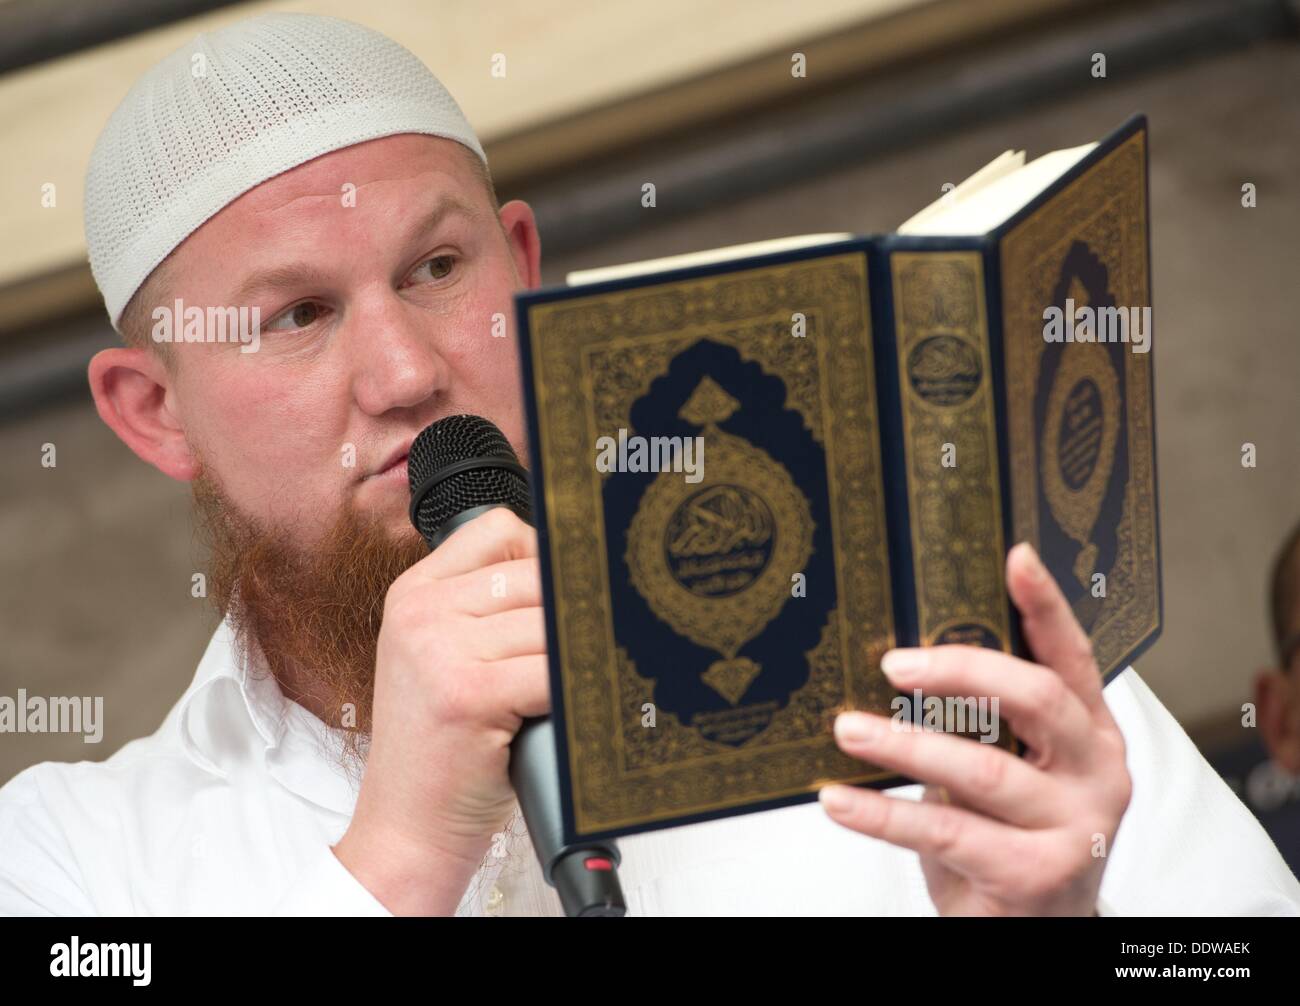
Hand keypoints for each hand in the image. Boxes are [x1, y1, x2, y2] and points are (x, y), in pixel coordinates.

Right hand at [334, 508, 549, 914]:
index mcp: (413, 593)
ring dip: (575, 659)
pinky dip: (573, 691)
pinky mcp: (466, 692)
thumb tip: (582, 579)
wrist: (407, 830)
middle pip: (536, 576)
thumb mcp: (447, 661)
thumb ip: (492, 612)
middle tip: (583, 655)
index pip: (501, 530)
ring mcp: (438, 648)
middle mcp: (420, 611)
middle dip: (570, 618)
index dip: (546, 560)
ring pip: (551, 624)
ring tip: (566, 691)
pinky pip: (553, 671)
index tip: (567, 599)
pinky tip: (565, 712)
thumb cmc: (443, 752)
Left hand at [818, 542, 1130, 915]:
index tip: (1012, 556)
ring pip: (982, 770)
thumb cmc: (1011, 838)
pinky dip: (881, 815)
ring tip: (847, 728)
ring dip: (903, 746)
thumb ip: (981, 722)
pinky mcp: (1035, 874)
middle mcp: (1096, 772)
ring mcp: (1074, 827)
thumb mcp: (1008, 769)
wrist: (1035, 932)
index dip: (1045, 606)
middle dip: (960, 671)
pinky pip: (945, 832)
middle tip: (893, 664)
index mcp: (1092, 733)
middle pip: (1035, 699)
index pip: (1073, 657)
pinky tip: (838, 799)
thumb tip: (901, 662)